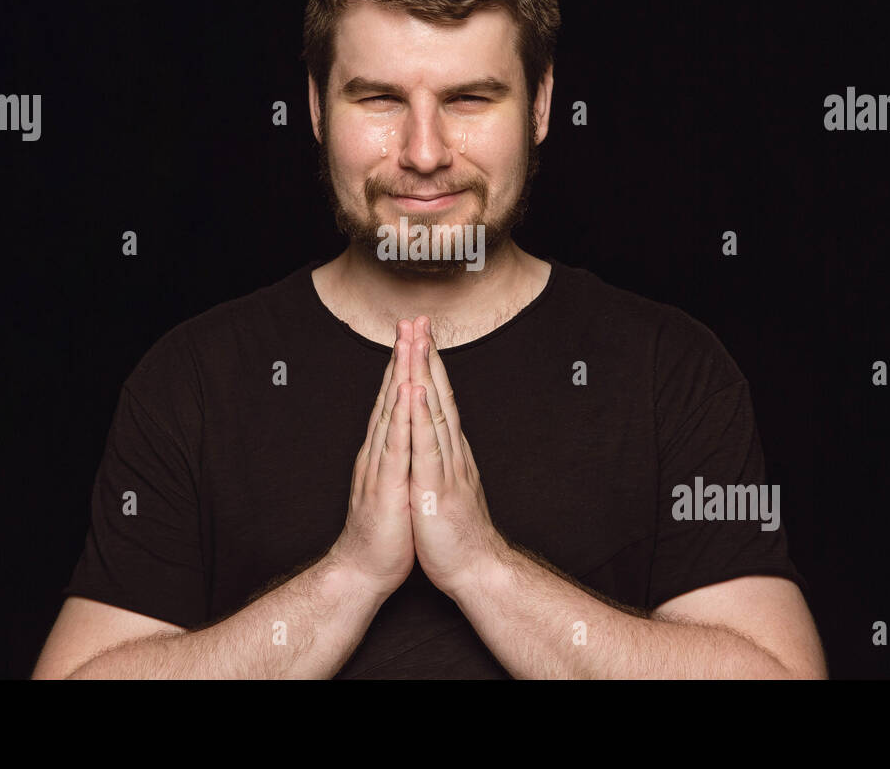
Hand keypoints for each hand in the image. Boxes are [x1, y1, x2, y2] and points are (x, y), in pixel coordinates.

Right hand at [328, 320, 416, 598]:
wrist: (365, 569)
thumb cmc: (386, 530)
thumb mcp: (397, 483)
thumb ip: (399, 456)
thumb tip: (409, 433)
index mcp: (386, 449)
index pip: (397, 398)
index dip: (406, 364)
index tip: (416, 333)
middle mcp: (379, 450)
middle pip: (392, 395)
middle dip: (402, 356)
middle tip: (410, 319)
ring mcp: (380, 465)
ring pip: (392, 411)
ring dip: (400, 375)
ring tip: (408, 342)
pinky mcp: (385, 485)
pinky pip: (395, 445)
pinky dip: (402, 416)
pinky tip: (407, 392)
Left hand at [406, 316, 505, 599]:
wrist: (475, 568)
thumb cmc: (456, 532)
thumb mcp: (446, 485)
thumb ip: (443, 459)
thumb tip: (438, 438)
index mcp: (449, 450)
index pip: (437, 399)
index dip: (427, 365)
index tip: (419, 335)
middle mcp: (450, 450)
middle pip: (437, 394)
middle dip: (426, 355)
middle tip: (418, 320)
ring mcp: (446, 464)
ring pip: (433, 409)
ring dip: (423, 373)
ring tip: (416, 341)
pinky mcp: (437, 484)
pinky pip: (427, 444)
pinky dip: (420, 414)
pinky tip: (414, 390)